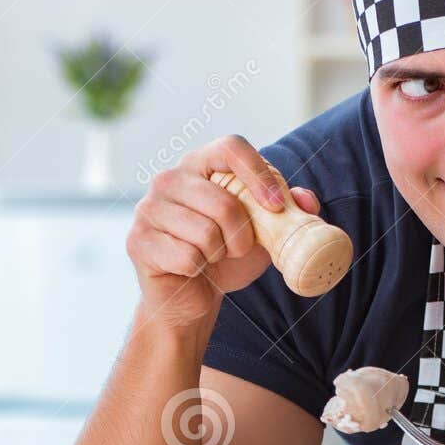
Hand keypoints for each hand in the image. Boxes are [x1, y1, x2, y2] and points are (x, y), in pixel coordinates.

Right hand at [127, 135, 320, 328]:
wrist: (191, 297)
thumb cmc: (226, 257)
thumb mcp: (264, 234)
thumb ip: (289, 213)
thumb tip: (307, 199)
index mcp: (200, 165)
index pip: (231, 148)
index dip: (258, 173)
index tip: (277, 205)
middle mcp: (169, 179)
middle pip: (224, 201)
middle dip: (243, 235)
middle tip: (239, 247)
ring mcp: (148, 208)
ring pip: (205, 233)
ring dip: (219, 254)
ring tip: (212, 257)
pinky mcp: (137, 240)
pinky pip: (187, 257)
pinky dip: (199, 270)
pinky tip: (191, 269)